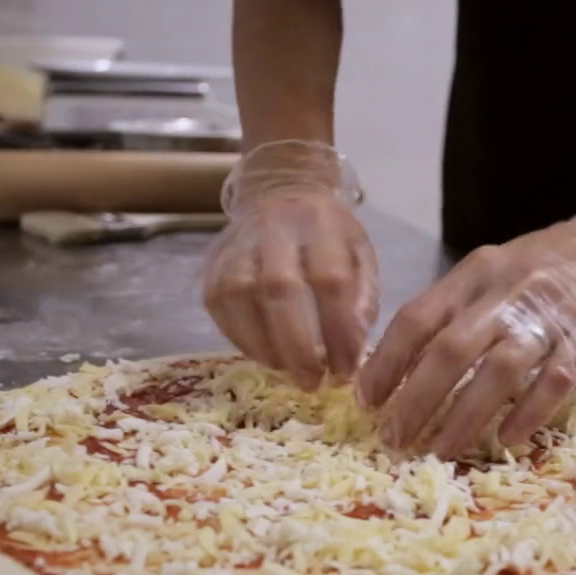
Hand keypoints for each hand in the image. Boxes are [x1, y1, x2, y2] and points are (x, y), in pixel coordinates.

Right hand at [202, 141, 375, 390]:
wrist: (278, 192)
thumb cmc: (326, 234)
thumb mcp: (359, 253)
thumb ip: (363, 297)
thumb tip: (354, 346)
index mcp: (320, 225)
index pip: (330, 280)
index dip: (338, 330)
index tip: (347, 368)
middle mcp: (273, 230)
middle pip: (279, 289)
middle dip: (299, 346)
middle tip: (314, 382)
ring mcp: (236, 248)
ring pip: (241, 298)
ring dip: (267, 347)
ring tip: (290, 373)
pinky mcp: (211, 268)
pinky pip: (220, 309)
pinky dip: (243, 341)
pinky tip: (266, 356)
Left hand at [358, 175, 575, 457]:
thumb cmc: (553, 265)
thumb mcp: (496, 271)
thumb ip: (457, 309)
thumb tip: (404, 365)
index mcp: (476, 273)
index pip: (418, 318)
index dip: (386, 362)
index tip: (366, 401)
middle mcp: (507, 292)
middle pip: (449, 350)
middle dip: (415, 400)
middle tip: (394, 439)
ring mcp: (548, 316)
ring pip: (497, 372)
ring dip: (463, 416)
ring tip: (441, 450)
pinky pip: (552, 383)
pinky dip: (526, 415)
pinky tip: (503, 441)